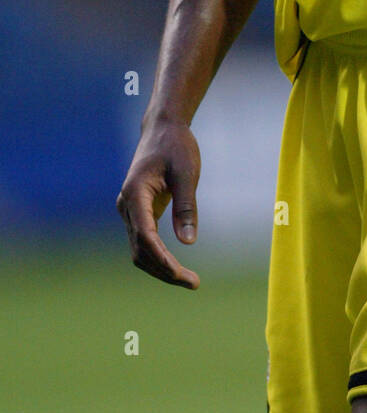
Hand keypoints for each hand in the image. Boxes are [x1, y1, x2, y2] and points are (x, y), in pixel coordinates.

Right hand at [116, 120, 201, 288]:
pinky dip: (159, 257)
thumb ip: (186, 207)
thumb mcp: (187, 173)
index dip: (163, 260)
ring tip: (189, 280)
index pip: (145, 236)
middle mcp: (126, 205)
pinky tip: (177, 267)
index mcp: (135, 194)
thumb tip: (188, 242)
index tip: (183, 275)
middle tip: (194, 283)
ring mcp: (129, 210)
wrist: (163, 129)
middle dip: (164, 270)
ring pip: (140, 250)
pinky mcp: (137, 213)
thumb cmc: (177, 147)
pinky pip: (144, 242)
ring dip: (161, 268)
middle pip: (140, 250)